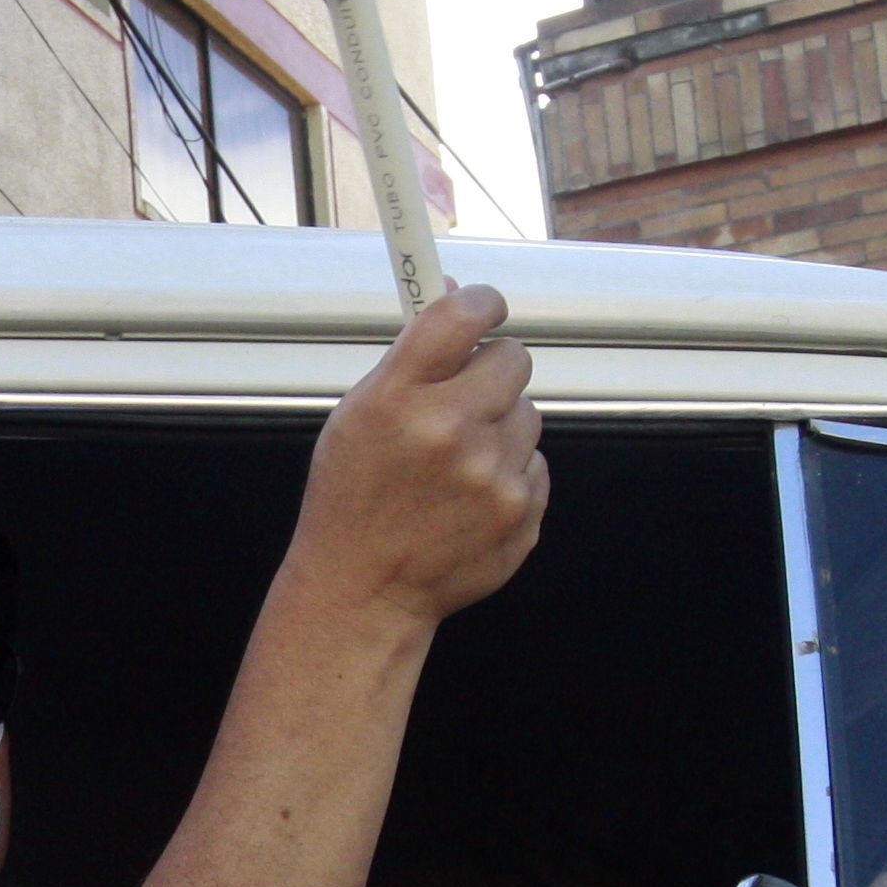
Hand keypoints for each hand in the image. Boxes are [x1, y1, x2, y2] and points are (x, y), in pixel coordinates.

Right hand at [293, 283, 545, 627]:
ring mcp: (491, 476)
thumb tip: (454, 296)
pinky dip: (509, 474)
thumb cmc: (352, 502)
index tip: (484, 308)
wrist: (364, 590)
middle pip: (513, 358)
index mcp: (397, 400)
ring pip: (527, 414)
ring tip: (457, 465)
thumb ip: (410, 359)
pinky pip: (534, 465)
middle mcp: (448, 432)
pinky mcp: (520, 511)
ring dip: (500, 428)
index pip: (463, 315)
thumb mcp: (356, 418)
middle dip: (492, 371)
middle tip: (466, 396)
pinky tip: (469, 498)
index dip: (481, 302)